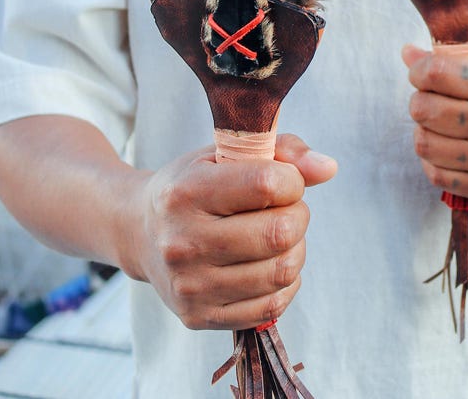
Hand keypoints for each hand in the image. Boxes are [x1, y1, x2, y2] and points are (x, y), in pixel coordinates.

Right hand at [129, 134, 336, 330]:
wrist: (139, 231)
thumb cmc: (193, 184)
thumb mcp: (226, 153)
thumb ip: (283, 151)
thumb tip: (329, 168)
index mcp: (187, 191)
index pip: (268, 184)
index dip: (292, 180)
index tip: (284, 180)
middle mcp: (183, 242)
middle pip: (279, 233)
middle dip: (298, 215)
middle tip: (285, 208)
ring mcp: (189, 285)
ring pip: (280, 272)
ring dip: (296, 250)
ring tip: (279, 236)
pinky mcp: (198, 317)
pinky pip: (270, 307)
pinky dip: (285, 283)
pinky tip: (270, 263)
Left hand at [402, 45, 467, 203]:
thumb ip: (457, 66)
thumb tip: (407, 54)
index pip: (433, 74)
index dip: (418, 70)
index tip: (422, 73)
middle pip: (422, 108)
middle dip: (420, 99)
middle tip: (433, 99)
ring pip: (423, 142)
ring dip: (424, 130)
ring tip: (441, 124)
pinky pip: (437, 175)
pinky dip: (432, 159)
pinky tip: (446, 148)